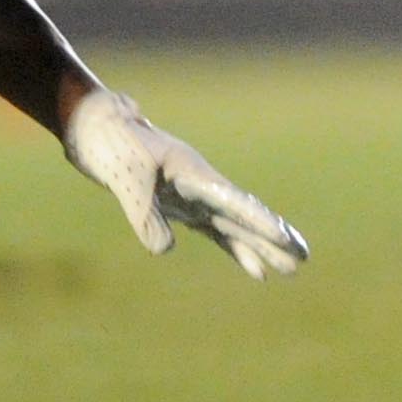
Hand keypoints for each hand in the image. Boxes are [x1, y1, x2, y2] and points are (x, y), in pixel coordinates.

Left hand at [62, 88, 308, 279]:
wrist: (96, 129)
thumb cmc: (112, 145)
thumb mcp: (125, 179)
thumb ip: (143, 214)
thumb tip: (165, 250)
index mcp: (194, 173)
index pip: (234, 202)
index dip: (259, 221)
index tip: (284, 236)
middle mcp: (201, 186)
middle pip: (245, 216)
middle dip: (274, 238)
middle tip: (304, 257)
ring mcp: (194, 198)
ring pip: (236, 228)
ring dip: (261, 248)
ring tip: (292, 269)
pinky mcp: (182, 208)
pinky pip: (216, 234)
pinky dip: (236, 251)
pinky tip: (255, 271)